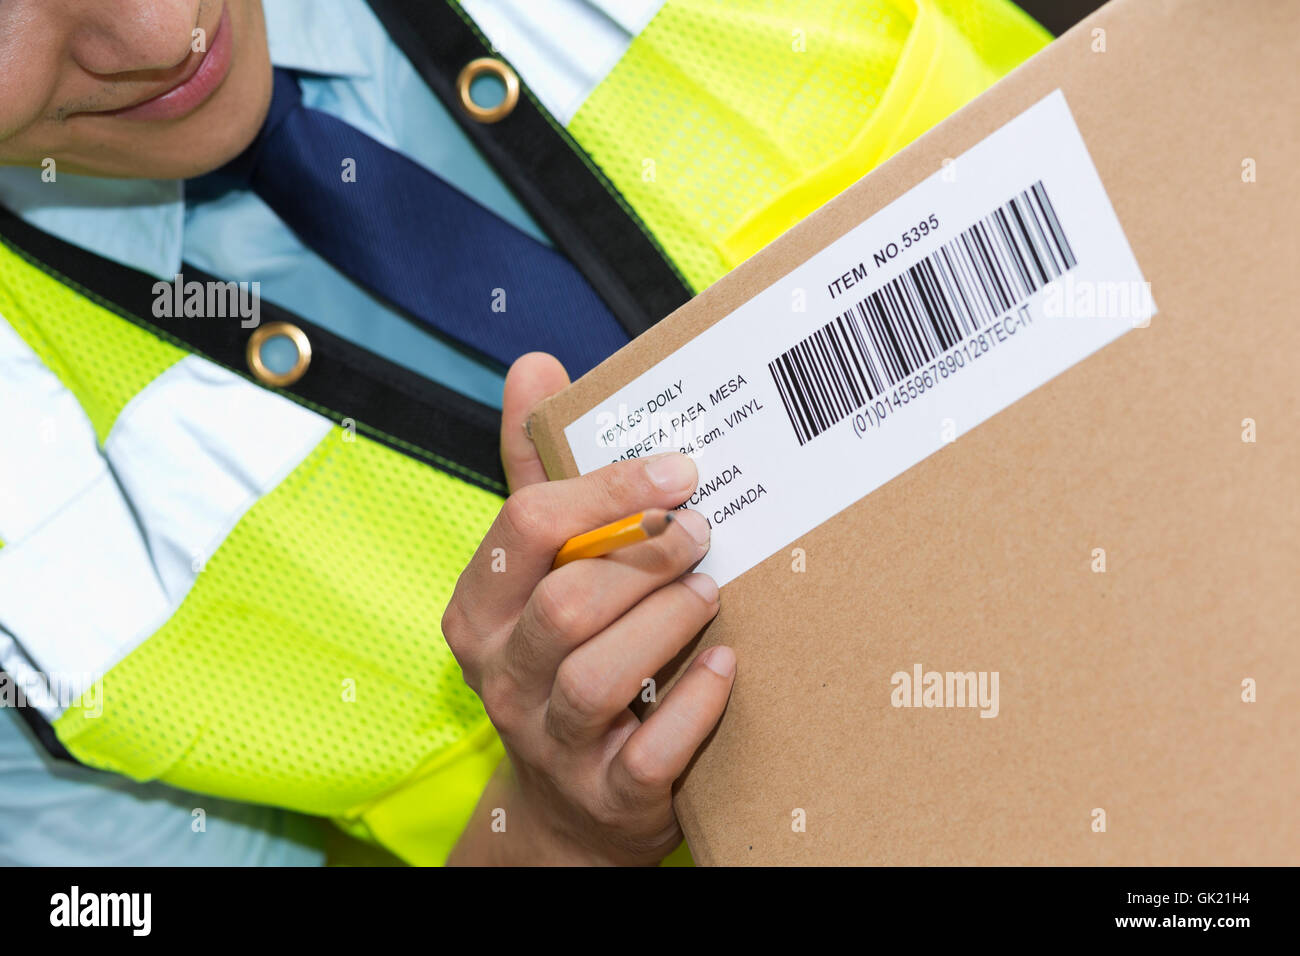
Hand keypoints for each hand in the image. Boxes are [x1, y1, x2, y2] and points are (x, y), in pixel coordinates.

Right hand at [444, 353, 734, 864]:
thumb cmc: (563, 655)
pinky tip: (726, 665)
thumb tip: (533, 365)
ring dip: (665, 622)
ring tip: (710, 591)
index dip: (609, 491)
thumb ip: (538, 473)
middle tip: (705, 531)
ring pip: (597, 675)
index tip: (679, 470)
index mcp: (481, 608)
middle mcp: (504, 675)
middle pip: (565, 602)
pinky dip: (694, 704)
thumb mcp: (540, 567)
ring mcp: (551, 742)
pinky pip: (649, 753)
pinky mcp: (606, 795)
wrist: (572, 804)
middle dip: (645, 557)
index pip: (528, 528)